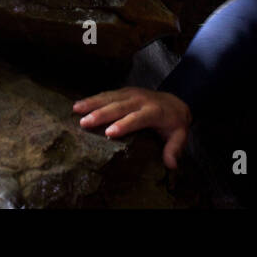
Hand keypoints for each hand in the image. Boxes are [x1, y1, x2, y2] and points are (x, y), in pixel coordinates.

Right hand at [72, 87, 192, 168]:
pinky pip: (107, 94)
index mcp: (154, 111)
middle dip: (101, 114)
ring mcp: (131, 93)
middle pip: (119, 106)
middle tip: (85, 122)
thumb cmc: (174, 123)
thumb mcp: (180, 136)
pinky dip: (93, 99)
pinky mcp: (124, 91)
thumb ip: (175, 149)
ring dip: (92, 103)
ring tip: (76, 110)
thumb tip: (171, 165)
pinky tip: (79, 104)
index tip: (108, 133)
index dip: (124, 124)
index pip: (137, 118)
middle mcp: (141, 100)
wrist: (175, 102)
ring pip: (110, 97)